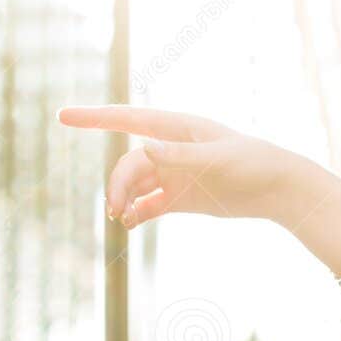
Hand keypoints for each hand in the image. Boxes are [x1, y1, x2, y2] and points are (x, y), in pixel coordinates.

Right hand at [57, 105, 305, 227]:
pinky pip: (147, 205)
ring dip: (123, 200)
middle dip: (117, 184)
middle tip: (115, 210)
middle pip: (129, 164)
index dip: (94, 118)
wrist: (278, 189)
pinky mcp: (180, 197)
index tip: (62, 115)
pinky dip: (135, 214)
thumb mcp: (217, 158)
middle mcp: (171, 149)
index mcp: (178, 128)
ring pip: (134, 185)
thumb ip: (180, 155)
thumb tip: (143, 147)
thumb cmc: (252, 163)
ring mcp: (175, 173)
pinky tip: (130, 225)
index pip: (128, 119)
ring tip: (121, 219)